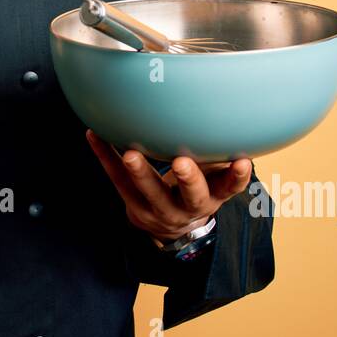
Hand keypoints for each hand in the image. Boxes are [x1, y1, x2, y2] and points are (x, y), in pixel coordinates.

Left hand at [86, 129, 252, 241]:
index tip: (242, 161)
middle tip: (181, 162)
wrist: (173, 228)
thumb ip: (219, 152)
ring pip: (150, 193)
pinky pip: (117, 181)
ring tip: (131, 154)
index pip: (230, 188)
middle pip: (192, 196)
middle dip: (188, 179)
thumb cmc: (195, 190)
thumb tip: (226, 108)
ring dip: (140, 172)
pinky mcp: (133, 206)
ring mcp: (160, 210)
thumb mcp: (213, 178)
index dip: (237, 177)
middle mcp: (189, 207)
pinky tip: (94, 135)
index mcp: (213, 196)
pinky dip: (105, 157)